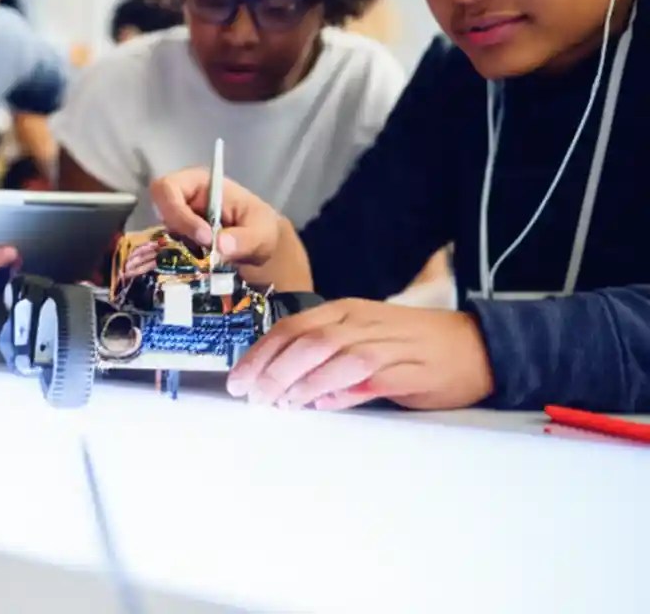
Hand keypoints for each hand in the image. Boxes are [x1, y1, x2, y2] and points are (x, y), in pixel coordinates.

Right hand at [149, 168, 281, 266]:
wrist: (261, 248)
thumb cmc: (261, 228)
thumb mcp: (261, 232)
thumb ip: (244, 239)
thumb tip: (219, 245)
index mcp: (199, 183)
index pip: (168, 187)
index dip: (178, 212)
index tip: (205, 237)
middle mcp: (181, 199)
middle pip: (158, 209)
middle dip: (179, 232)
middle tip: (203, 251)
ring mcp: (177, 221)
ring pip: (160, 233)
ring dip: (180, 249)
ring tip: (208, 261)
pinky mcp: (176, 241)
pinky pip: (166, 250)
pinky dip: (181, 260)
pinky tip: (202, 266)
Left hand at [228, 299, 494, 410]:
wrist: (479, 346)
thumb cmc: (413, 345)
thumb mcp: (362, 337)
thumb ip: (324, 352)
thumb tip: (280, 378)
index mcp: (346, 311)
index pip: (291, 327)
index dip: (260, 354)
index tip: (238, 380)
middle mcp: (362, 322)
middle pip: (307, 341)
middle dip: (273, 370)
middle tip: (254, 397)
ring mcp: (388, 344)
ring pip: (335, 357)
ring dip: (303, 382)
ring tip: (282, 404)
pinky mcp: (411, 369)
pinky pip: (370, 378)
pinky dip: (343, 391)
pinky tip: (323, 404)